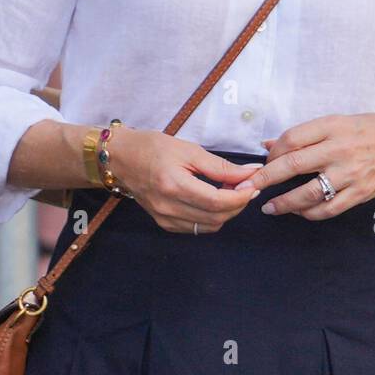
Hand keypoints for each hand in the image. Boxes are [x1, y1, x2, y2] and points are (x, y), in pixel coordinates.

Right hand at [107, 128, 260, 234]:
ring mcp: (164, 218)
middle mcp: (168, 207)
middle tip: (247, 186)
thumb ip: (220, 166)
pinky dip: (211, 217)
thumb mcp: (188, 150)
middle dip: (238, 204)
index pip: (218, 202)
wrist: (120, 158)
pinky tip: (213, 200)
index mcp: (174, 185)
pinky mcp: (163, 223)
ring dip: (226, 212)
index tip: (254, 185)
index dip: (241, 197)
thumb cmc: (152, 147)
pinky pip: (196, 227)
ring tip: (231, 191)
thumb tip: (250, 173)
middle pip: (216, 218)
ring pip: (209, 226)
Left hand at [237, 114, 374, 219]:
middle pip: (293, 165)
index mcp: (331, 127)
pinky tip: (299, 212)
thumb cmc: (367, 131)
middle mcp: (338, 149)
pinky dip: (309, 213)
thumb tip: (268, 145)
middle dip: (266, 178)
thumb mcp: (336, 122)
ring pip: (308, 193)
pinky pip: (328, 208)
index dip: (273, 152)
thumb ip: (304, 135)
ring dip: (284, 203)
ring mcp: (349, 174)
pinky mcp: (358, 194)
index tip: (264, 161)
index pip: (291, 139)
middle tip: (249, 187)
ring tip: (269, 208)